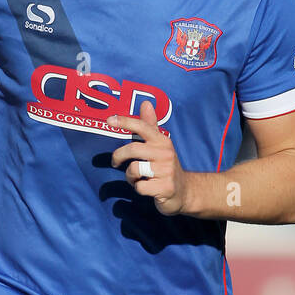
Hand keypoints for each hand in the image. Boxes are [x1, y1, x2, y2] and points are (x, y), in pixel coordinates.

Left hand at [108, 100, 188, 215]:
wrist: (185, 191)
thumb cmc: (165, 166)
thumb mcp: (159, 145)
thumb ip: (150, 126)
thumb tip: (146, 103)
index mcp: (162, 141)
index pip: (143, 127)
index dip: (126, 122)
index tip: (109, 120)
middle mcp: (166, 153)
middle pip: (133, 149)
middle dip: (119, 156)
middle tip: (115, 162)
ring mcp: (167, 171)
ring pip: (134, 169)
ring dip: (130, 176)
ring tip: (136, 178)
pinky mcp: (165, 187)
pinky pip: (140, 186)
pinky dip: (138, 188)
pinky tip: (145, 187)